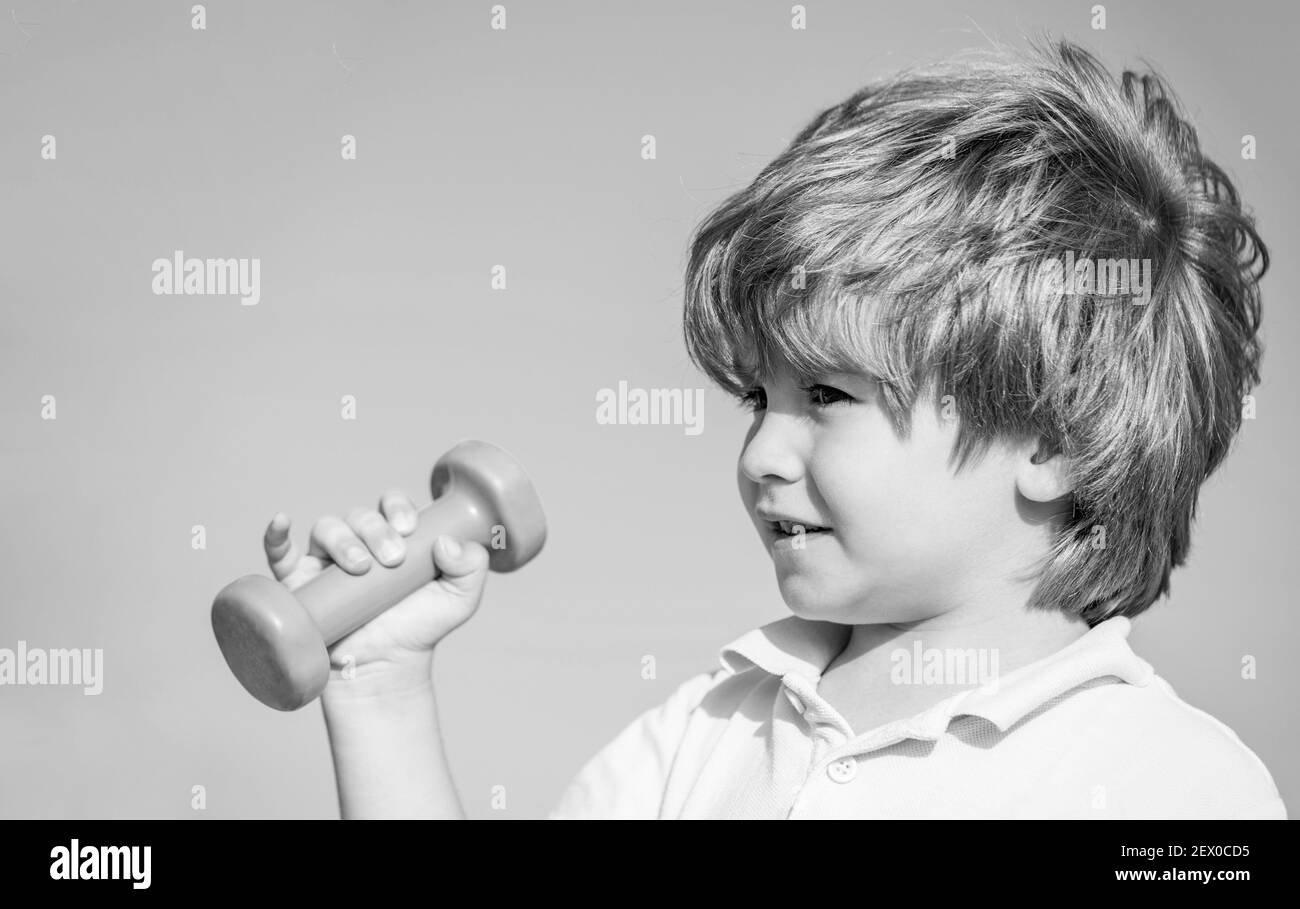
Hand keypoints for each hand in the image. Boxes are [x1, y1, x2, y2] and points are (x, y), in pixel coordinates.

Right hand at [262, 490, 490, 693]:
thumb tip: (446, 542)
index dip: (397, 507)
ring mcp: (326, 562)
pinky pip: (278, 553)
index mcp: (393, 537)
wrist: (387, 668)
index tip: (409, 528)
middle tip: (392, 560)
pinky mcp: (299, 584)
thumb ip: (470, 567)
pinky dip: (276, 534)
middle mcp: (358, 543)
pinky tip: (282, 521)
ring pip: (326, 529)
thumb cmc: (420, 629)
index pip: (391, 505)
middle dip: (375, 530)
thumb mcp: (460, 599)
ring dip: (343, 539)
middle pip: (359, 516)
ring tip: (360, 568)